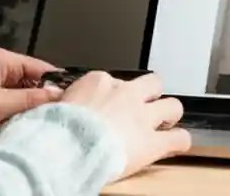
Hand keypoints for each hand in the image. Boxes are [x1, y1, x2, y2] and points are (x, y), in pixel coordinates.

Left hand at [0, 47, 62, 139]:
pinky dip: (13, 108)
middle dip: (40, 95)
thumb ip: (30, 98)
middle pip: (31, 79)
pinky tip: (19, 119)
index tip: (70, 98)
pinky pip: (7, 97)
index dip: (54, 83)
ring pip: (19, 90)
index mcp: (3, 59)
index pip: (40, 67)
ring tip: (38, 117)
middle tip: (54, 112)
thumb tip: (58, 94)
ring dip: (26, 103)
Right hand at [61, 71, 189, 180]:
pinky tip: (177, 145)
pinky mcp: (151, 141)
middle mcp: (125, 94)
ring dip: (170, 114)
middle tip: (145, 107)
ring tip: (166, 123)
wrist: (63, 148)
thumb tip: (55, 105)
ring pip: (172, 105)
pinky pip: (178, 138)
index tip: (105, 105)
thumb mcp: (50, 106)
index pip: (111, 81)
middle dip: (151, 94)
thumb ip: (62, 102)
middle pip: (152, 83)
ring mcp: (142, 117)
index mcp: (98, 83)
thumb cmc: (52, 130)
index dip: (111, 95)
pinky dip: (179, 141)